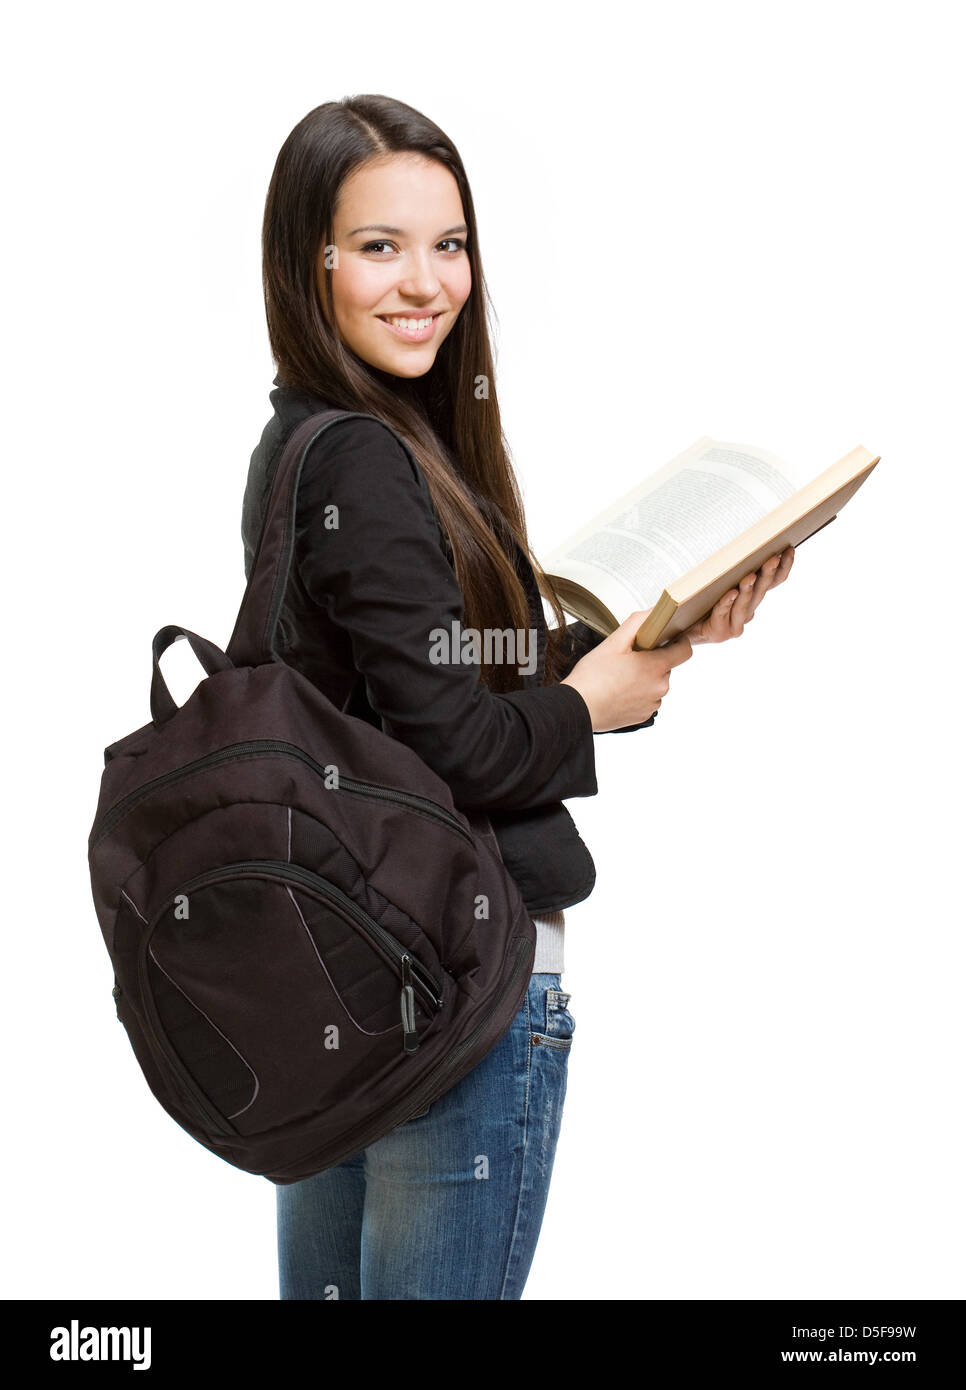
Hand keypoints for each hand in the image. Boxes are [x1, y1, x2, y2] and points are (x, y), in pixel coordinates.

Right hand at [562, 608, 692, 730]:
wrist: (578, 709)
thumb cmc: (592, 678)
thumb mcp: (614, 642)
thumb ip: (638, 622)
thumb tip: (654, 612)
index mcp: (655, 666)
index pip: (685, 650)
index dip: (679, 641)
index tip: (668, 638)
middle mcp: (659, 687)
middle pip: (667, 666)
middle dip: (652, 660)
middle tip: (629, 658)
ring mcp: (653, 703)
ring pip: (656, 683)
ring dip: (644, 678)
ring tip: (620, 677)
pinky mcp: (645, 715)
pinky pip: (648, 699)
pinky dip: (638, 694)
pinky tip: (620, 691)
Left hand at [683, 545, 794, 644]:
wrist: (681, 629)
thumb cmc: (701, 601)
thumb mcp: (720, 582)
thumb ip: (733, 570)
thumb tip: (742, 542)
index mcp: (752, 599)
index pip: (774, 582)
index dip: (784, 567)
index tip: (789, 549)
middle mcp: (747, 612)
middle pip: (761, 591)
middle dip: (767, 574)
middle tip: (772, 559)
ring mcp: (735, 624)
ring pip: (744, 604)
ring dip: (748, 589)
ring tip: (750, 577)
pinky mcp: (720, 632)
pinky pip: (723, 613)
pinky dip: (727, 602)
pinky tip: (730, 593)